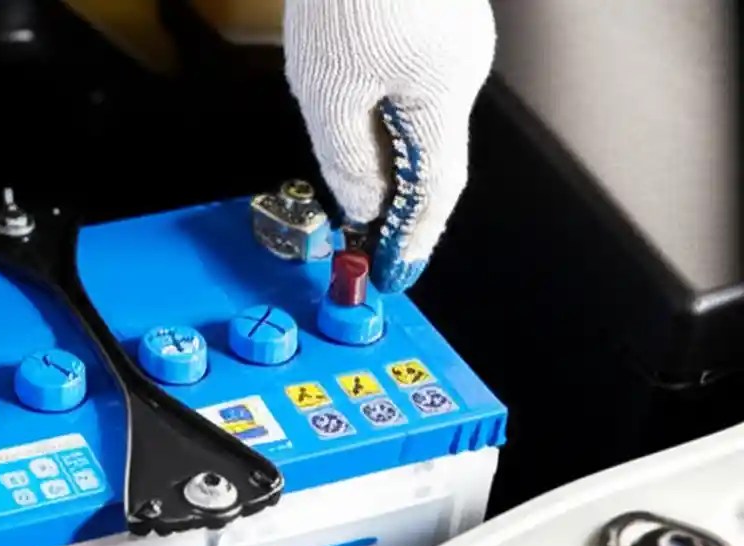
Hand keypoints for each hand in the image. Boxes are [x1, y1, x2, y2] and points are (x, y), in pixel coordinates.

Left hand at [283, 0, 495, 291]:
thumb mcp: (328, 87)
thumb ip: (347, 154)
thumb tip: (363, 205)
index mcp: (443, 94)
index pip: (436, 192)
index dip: (414, 240)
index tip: (394, 276)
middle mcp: (460, 70)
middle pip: (436, 160)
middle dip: (405, 210)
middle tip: (378, 250)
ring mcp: (452, 42)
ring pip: (424, 124)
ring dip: (395, 167)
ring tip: (365, 206)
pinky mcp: (432, 23)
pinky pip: (415, 92)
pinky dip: (390, 125)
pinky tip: (365, 133)